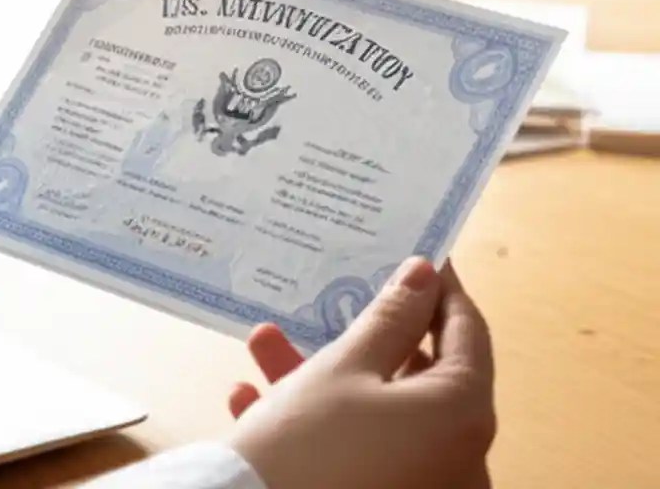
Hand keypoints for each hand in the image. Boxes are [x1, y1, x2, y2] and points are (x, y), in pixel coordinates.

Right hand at [227, 259, 495, 488]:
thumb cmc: (309, 441)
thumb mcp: (343, 369)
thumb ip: (388, 319)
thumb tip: (423, 275)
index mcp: (463, 413)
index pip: (468, 331)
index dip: (439, 288)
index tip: (413, 253)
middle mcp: (459, 455)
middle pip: (419, 376)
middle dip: (362, 336)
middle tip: (331, 297)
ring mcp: (424, 482)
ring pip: (378, 414)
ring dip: (322, 378)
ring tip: (264, 342)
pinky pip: (357, 453)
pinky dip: (318, 427)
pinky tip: (250, 400)